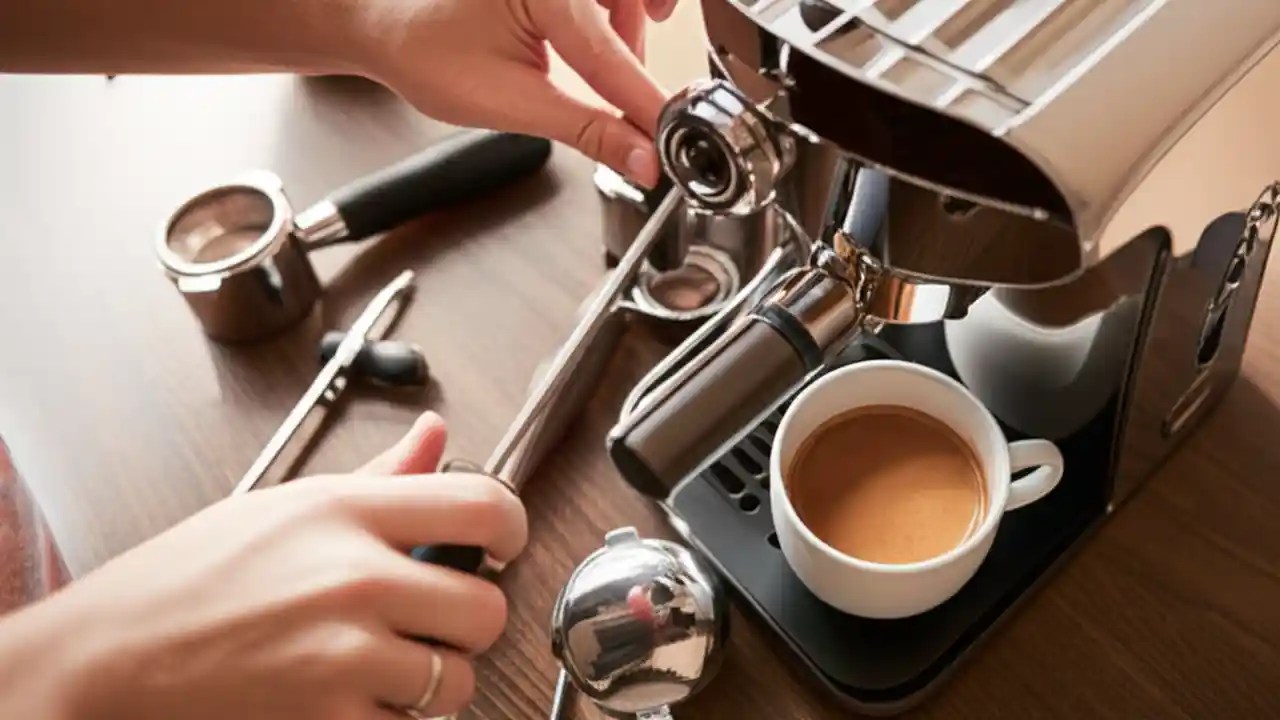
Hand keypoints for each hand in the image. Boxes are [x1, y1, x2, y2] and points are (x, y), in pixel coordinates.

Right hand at [0, 412, 525, 719]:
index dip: (513, 528)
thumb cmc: (189, 578)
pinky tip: (350, 695)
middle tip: (433, 619)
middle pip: (486, 607)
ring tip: (388, 663)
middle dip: (468, 621)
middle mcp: (356, 577)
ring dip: (434, 681)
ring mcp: (345, 653)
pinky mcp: (328, 718)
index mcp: (348, 512)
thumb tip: (434, 435)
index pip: (484, 505)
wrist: (111, 656)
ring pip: (456, 681)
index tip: (504, 544)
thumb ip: (379, 478)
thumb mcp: (288, 504)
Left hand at [354, 0, 678, 187]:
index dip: (647, 106)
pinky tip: (606, 38)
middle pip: (638, 3)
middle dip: (642, 51)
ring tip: (609, 74)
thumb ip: (587, 131)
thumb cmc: (426, 51)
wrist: (391, 26)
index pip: (612, 57)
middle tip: (639, 101)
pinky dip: (620, 14)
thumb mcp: (510, 103)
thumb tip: (639, 157)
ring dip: (632, 32)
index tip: (672, 141)